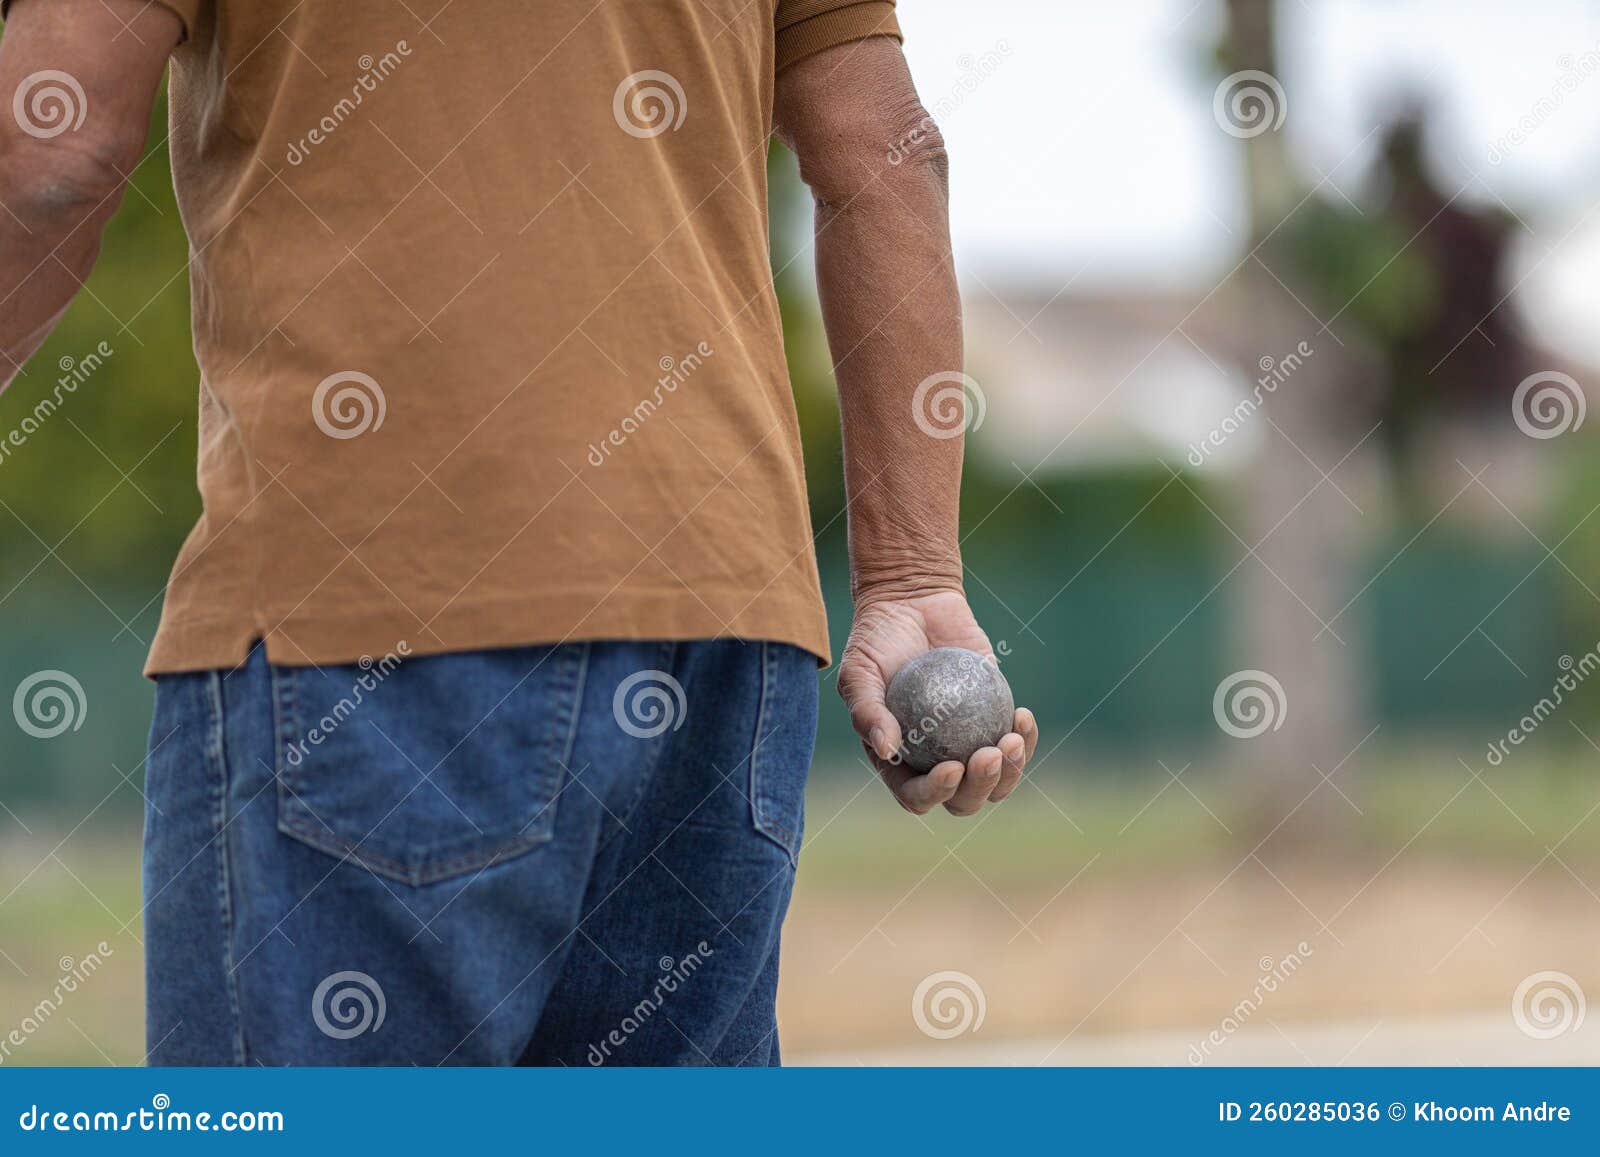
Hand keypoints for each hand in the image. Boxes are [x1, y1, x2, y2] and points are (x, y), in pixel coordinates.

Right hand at [837, 589, 1037, 816]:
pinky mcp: (993, 718)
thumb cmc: (876, 641)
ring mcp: (967, 743)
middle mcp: (934, 761)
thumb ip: (867, 712)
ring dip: (1010, 771)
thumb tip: (887, 750)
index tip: (952, 766)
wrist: (912, 604)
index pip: (916, 795)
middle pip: (962, 799)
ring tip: (1013, 738)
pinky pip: (1016, 743)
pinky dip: (1025, 737)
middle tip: (988, 753)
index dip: (936, 792)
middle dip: (980, 787)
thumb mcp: (859, 672)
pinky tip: (1023, 717)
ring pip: (996, 781)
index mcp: (900, 763)